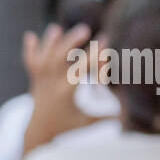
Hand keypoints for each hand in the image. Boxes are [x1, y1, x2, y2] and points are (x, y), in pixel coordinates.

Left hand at [22, 23, 94, 151]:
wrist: (39, 131)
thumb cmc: (65, 127)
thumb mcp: (86, 121)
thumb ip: (106, 116)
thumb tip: (129, 113)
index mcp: (65, 93)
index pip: (80, 70)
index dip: (93, 55)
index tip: (105, 39)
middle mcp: (51, 84)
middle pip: (58, 59)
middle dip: (69, 43)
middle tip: (84, 29)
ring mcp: (41, 81)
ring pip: (44, 58)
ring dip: (50, 42)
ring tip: (56, 28)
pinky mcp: (35, 80)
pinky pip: (30, 63)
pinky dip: (29, 49)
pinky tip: (30, 35)